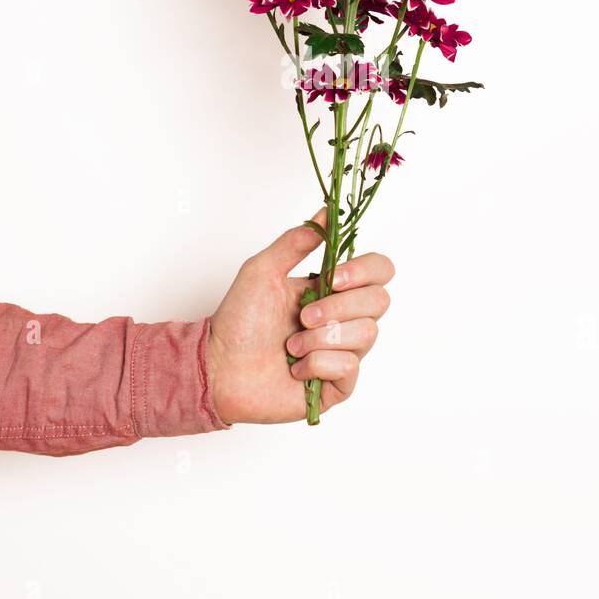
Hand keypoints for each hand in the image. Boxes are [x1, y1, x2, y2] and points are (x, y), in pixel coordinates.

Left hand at [207, 209, 394, 424]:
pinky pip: (350, 368)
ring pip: (366, 335)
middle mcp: (344, 319)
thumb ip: (295, 241)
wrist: (219, 368)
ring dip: (321, 338)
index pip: (378, 272)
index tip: (332, 279)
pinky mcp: (338, 384)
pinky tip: (296, 368)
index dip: (364, 272)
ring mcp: (343, 352)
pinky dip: (318, 364)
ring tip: (292, 345)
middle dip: (338, 307)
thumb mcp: (261, 270)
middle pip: (379, 302)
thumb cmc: (237, 322)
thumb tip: (326, 214)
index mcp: (332, 289)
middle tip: (304, 316)